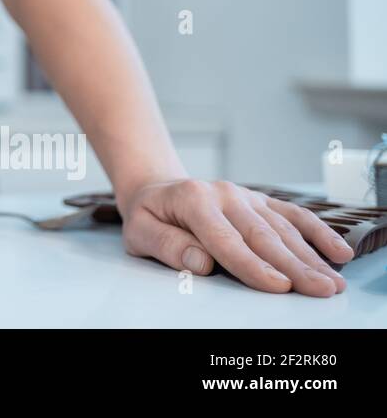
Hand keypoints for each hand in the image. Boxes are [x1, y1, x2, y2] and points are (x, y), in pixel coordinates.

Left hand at [119, 179, 354, 295]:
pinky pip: (293, 215)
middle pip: (262, 235)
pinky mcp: (260, 202)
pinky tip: (338, 252)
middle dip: (293, 265)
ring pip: (282, 229)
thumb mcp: (140, 232)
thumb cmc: (149, 216)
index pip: (225, 239)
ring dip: (310, 257)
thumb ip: (168, 246)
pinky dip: (318, 232)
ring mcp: (246, 196)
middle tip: (320, 290)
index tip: (278, 286)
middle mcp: (224, 194)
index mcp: (193, 200)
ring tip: (332, 282)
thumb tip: (202, 263)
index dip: (252, 265)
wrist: (156, 190)